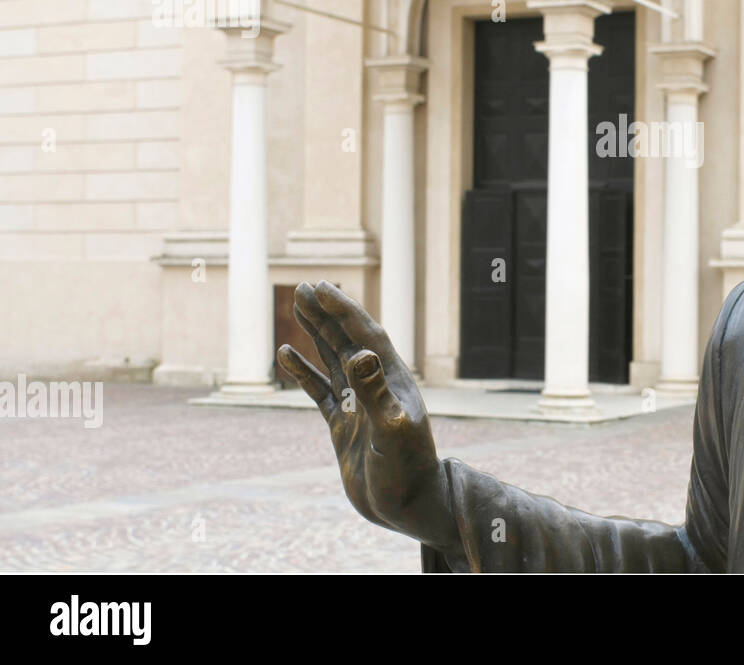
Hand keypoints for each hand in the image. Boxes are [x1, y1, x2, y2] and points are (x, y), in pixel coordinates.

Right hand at [280, 281, 446, 544]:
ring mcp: (359, 405)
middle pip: (347, 340)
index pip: (365, 335)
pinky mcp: (344, 426)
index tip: (321, 287)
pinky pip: (320, 392)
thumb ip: (375, 392)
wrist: (407, 507)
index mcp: (392, 380)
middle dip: (327, 313)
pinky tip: (285, 355)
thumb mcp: (391, 429)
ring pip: (333, 360)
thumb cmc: (407, 470)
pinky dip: (303, 373)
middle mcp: (376, 386)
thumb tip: (359, 353)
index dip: (344, 310)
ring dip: (316, 333)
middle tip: (303, 286)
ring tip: (297, 306)